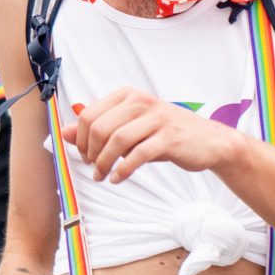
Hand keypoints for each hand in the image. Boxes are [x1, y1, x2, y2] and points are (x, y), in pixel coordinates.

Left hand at [65, 87, 229, 183]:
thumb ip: (98, 130)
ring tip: (102, 176)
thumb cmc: (165, 135)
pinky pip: (137, 154)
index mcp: (128, 95)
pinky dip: (123, 169)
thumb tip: (64, 133)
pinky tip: (118, 178)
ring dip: (103, 163)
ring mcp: (156, 118)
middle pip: (100, 127)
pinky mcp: (169, 137)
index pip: (89, 114)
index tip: (84, 156)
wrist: (210, 142)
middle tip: (93, 168)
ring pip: (116, 140)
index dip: (80, 138)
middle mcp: (141, 101)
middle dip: (90, 152)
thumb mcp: (131, 129)